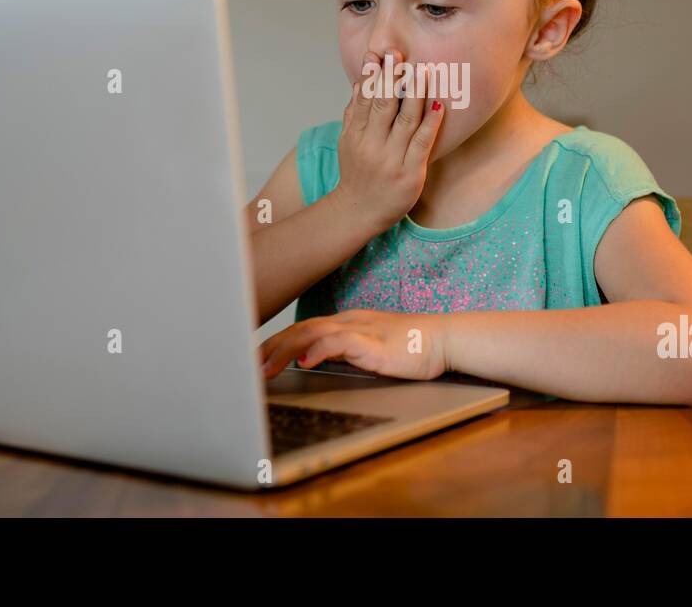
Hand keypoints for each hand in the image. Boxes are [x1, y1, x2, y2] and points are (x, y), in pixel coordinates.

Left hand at [259, 310, 450, 380]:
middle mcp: (348, 322)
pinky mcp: (371, 341)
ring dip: (284, 351)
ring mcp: (359, 329)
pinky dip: (317, 351)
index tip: (257, 358)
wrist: (443, 340)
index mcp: (347, 323)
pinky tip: (304, 362)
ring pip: (310, 333)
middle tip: (247, 364)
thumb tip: (318, 364)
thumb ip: (347, 354)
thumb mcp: (372, 352)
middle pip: (299, 329)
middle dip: (270, 347)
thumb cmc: (413, 348)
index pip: (303, 329)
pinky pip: (337, 342)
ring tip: (265, 369)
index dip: (277, 342)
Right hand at [330, 49, 444, 233]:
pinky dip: (430, 123)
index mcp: (356, 135)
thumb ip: (354, 113)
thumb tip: (362, 82)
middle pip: (383, 106)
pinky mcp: (411, 173)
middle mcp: (372, 145)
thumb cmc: (357, 173)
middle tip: (398, 54)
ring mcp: (392, 159)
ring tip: (422, 71)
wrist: (359, 211)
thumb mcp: (348, 142)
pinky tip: (438, 106)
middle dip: (391, 78)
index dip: (372, 76)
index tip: (377, 55)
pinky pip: (422, 143)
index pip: (365, 100)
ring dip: (414, 94)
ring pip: (405, 120)